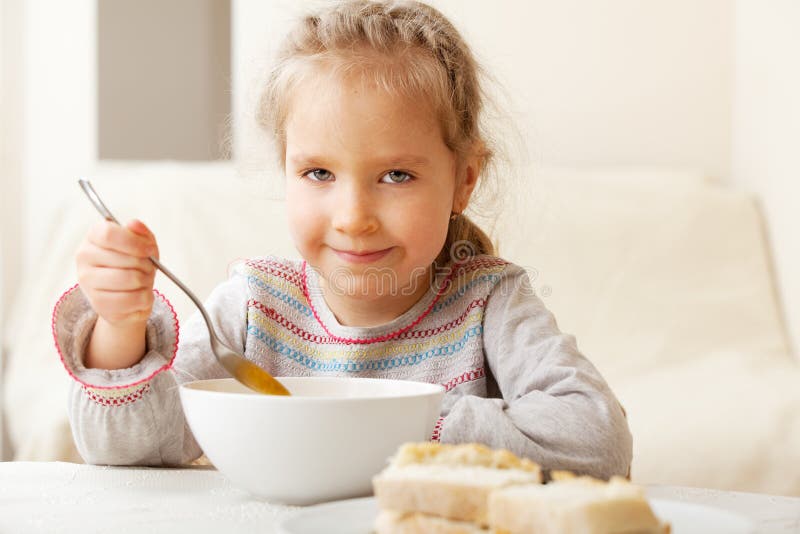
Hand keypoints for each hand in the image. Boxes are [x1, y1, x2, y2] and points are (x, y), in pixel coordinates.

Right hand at [76, 219, 158, 368]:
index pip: (109, 234)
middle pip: (125, 259)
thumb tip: (134, 224)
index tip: (149, 250)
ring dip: (146, 281)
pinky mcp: (98, 304)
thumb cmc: (134, 265)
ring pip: (130, 279)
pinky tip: (139, 295)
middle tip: (148, 268)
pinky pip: (132, 299)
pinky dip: (144, 298)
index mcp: (93, 237)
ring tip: (143, 281)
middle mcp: (84, 257)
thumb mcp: (142, 244)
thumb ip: (140, 232)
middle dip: (146, 265)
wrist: (128, 297)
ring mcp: (88, 282)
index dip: (135, 242)